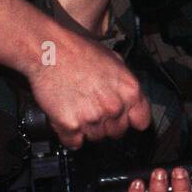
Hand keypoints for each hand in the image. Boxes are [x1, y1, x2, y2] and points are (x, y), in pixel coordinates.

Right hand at [27, 28, 151, 147]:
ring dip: (87, 128)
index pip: (141, 121)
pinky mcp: (70, 125)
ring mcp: (92, 117)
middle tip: (93, 108)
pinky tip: (67, 118)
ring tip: (78, 107)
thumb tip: (129, 99)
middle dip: (107, 124)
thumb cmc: (79, 50)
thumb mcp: (114, 61)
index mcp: (130, 90)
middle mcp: (114, 107)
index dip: (130, 119)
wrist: (50, 49)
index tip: (122, 118)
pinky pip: (74, 142)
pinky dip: (69, 135)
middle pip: (117, 132)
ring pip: (96, 137)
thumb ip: (125, 85)